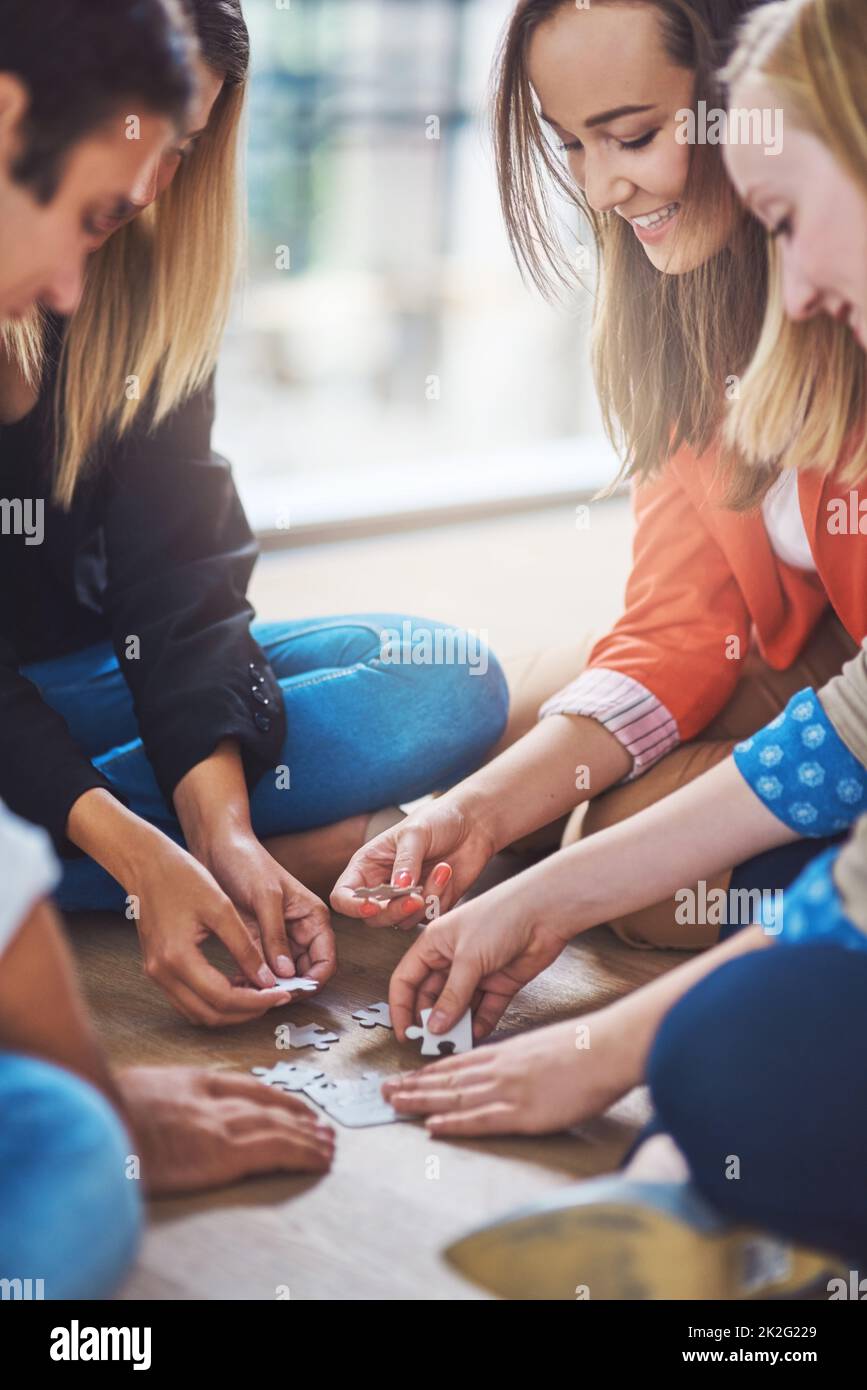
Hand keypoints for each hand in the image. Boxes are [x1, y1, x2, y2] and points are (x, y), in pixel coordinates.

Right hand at [116, 1065, 334, 1192]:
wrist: (96, 1121)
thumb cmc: (102, 1112)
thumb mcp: (136, 1091)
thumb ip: (159, 1097)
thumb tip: (158, 1112)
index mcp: (193, 1081)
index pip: (247, 1086)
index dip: (275, 1097)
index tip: (292, 1104)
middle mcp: (214, 1099)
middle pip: (269, 1105)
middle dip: (298, 1116)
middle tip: (320, 1126)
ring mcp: (220, 1125)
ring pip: (279, 1127)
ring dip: (309, 1136)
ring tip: (327, 1144)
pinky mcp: (224, 1153)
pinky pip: (276, 1151)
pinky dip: (303, 1153)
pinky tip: (319, 1159)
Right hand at [128, 834, 298, 1026]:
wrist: (146, 863)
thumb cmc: (183, 877)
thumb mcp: (221, 908)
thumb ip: (245, 947)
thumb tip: (267, 981)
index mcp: (177, 958)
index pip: (223, 998)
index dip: (257, 1001)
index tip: (282, 995)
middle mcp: (162, 973)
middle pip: (210, 1014)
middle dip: (246, 1012)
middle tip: (275, 999)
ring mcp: (156, 973)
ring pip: (198, 1012)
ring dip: (230, 1010)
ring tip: (260, 994)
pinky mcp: (157, 968)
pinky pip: (188, 999)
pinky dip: (213, 1001)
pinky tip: (236, 986)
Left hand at [199, 826, 335, 986]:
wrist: (219, 847)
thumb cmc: (247, 861)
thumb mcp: (265, 897)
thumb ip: (275, 936)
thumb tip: (286, 974)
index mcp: (313, 918)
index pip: (325, 961)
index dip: (312, 981)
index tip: (289, 992)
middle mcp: (300, 931)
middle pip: (304, 974)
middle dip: (287, 989)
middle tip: (263, 997)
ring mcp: (278, 938)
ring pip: (282, 976)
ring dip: (267, 987)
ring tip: (245, 991)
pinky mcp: (257, 941)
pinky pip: (261, 969)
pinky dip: (252, 979)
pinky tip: (236, 982)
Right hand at [330, 792, 497, 929]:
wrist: (473, 823)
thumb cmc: (438, 819)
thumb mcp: (416, 832)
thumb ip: (405, 861)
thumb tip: (398, 888)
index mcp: (367, 864)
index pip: (343, 895)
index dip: (352, 906)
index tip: (372, 906)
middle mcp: (382, 885)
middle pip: (373, 917)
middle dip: (394, 911)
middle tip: (416, 897)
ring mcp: (404, 898)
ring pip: (402, 921)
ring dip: (423, 900)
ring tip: (442, 869)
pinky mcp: (428, 906)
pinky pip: (427, 918)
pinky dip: (438, 899)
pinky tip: (447, 873)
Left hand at [383, 1010, 634, 1136]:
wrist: (604, 1047)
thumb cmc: (582, 1047)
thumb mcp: (541, 1046)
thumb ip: (518, 1058)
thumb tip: (507, 1068)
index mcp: (504, 1053)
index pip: (456, 1064)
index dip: (427, 1073)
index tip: (405, 1078)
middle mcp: (498, 1070)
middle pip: (447, 1079)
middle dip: (412, 1086)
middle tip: (383, 1091)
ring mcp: (508, 1090)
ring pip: (454, 1097)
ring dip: (421, 1101)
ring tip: (394, 1104)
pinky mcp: (522, 1112)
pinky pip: (481, 1119)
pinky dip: (455, 1124)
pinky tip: (433, 1127)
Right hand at [388, 877, 569, 1040]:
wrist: (545, 911)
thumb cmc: (501, 917)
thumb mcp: (468, 957)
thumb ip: (451, 996)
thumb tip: (434, 1027)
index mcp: (434, 944)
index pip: (406, 980)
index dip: (401, 1007)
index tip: (405, 1035)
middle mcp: (452, 959)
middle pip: (431, 996)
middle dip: (430, 1021)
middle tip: (431, 1044)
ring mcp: (476, 972)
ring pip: (458, 1007)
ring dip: (456, 1026)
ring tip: (454, 1045)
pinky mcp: (500, 983)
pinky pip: (484, 1010)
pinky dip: (479, 1024)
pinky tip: (476, 1035)